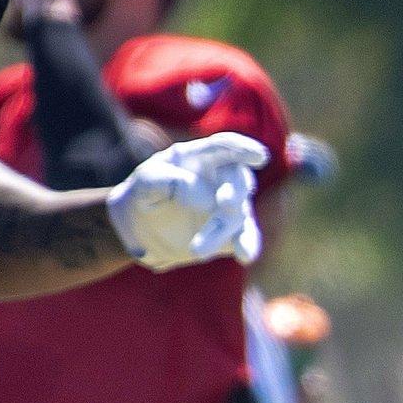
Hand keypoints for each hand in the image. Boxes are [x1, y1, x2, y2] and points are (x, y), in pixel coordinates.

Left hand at [108, 131, 266, 269]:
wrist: (141, 231)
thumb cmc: (143, 196)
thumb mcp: (144, 183)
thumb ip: (165, 181)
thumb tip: (202, 193)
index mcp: (200, 157)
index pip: (224, 147)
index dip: (243, 149)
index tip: (260, 156)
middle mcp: (220, 179)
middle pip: (237, 180)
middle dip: (235, 190)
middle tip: (225, 202)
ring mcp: (228, 207)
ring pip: (237, 214)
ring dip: (221, 231)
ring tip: (196, 252)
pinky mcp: (231, 233)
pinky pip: (244, 237)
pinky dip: (248, 245)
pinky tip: (246, 256)